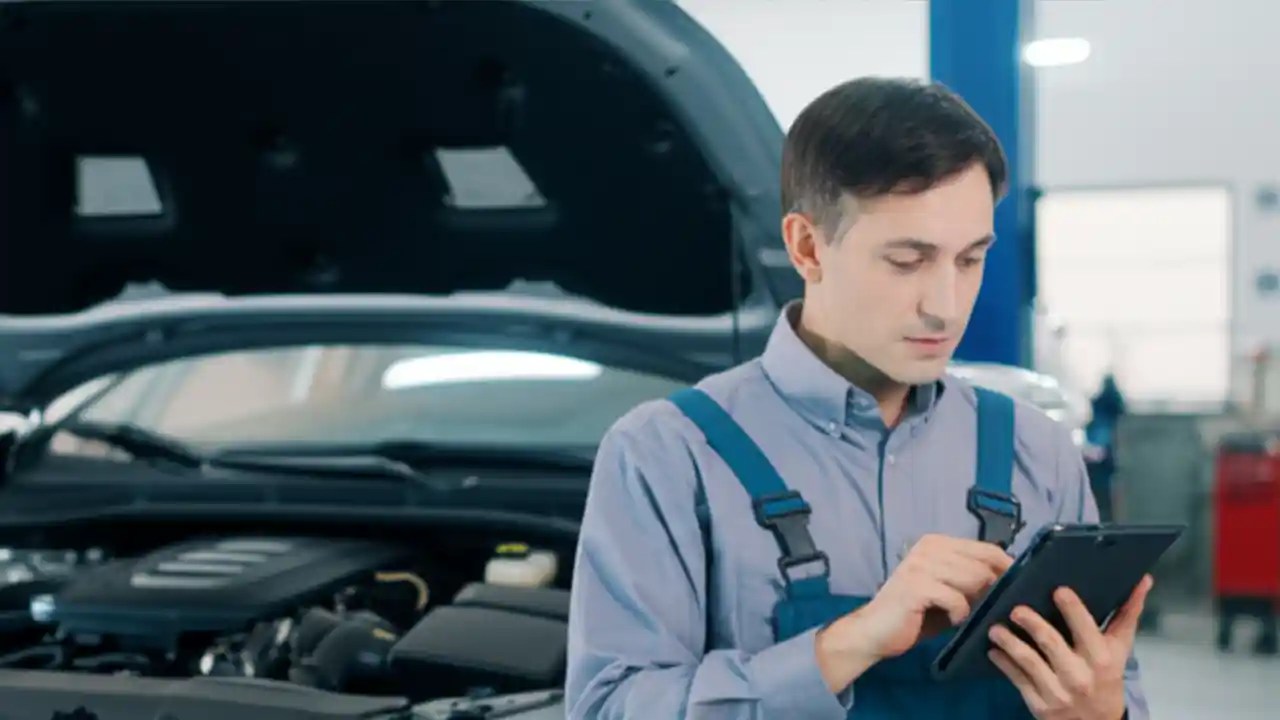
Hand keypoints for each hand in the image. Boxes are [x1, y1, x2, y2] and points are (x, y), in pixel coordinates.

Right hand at [817, 534, 1011, 684]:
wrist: (874, 632)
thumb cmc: (915, 614)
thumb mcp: (948, 591)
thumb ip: (972, 580)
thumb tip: (1011, 581)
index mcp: (936, 542)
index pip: (987, 549)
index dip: (1006, 570)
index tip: (1014, 591)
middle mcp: (928, 547)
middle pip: (983, 565)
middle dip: (990, 591)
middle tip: (981, 610)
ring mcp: (921, 564)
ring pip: (973, 580)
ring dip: (974, 604)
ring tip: (962, 615)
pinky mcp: (916, 586)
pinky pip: (957, 600)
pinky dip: (959, 615)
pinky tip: (950, 620)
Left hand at [988, 574, 1152, 719]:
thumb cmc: (1107, 677)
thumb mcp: (1120, 649)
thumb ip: (1128, 614)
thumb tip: (1143, 579)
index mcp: (1101, 658)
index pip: (1086, 629)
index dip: (1072, 610)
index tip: (1058, 590)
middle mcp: (1079, 674)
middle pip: (1051, 642)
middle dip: (1032, 623)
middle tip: (1015, 608)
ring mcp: (1057, 691)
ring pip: (1028, 662)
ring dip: (1009, 643)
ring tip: (995, 628)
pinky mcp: (1039, 704)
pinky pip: (1017, 680)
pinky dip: (1004, 663)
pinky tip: (993, 650)